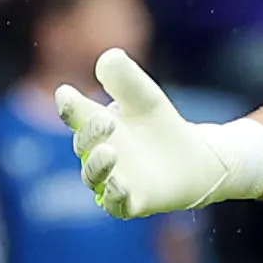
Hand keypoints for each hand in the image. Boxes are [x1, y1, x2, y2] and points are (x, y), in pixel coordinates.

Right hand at [58, 49, 262, 216]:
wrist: (194, 157)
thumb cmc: (161, 124)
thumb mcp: (146, 97)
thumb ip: (126, 78)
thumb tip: (110, 57)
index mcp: (95, 124)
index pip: (74, 113)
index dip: (68, 105)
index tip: (67, 94)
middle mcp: (98, 153)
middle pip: (83, 145)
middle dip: (90, 132)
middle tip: (107, 120)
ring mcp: (113, 179)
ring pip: (94, 177)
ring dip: (98, 166)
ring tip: (110, 152)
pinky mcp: (133, 202)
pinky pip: (115, 204)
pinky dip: (115, 196)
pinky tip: (120, 184)